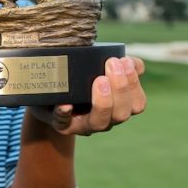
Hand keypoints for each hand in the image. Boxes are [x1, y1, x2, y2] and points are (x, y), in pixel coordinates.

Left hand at [29, 56, 145, 135]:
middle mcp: (105, 120)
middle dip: (120, 88)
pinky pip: (63, 123)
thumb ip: (118, 65)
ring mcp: (83, 125)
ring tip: (99, 80)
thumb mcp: (99, 67)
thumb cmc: (80, 79)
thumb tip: (136, 63)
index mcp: (119, 107)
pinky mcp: (62, 125)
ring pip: (100, 123)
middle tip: (112, 64)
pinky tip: (66, 104)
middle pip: (121, 114)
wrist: (50, 93)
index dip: (134, 84)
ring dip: (103, 102)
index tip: (125, 61)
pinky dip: (65, 114)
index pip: (137, 104)